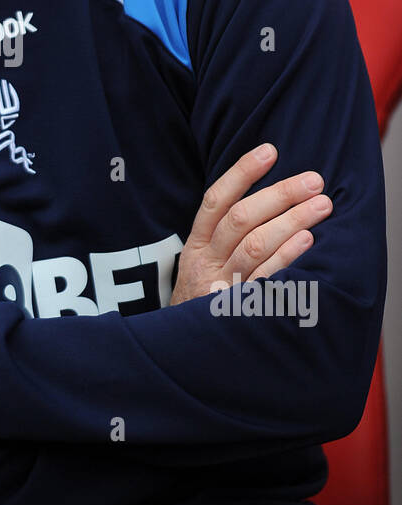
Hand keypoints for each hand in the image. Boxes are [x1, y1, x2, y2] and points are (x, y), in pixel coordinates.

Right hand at [171, 144, 332, 304]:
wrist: (183, 353)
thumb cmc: (203, 300)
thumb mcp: (202, 264)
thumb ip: (223, 235)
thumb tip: (269, 196)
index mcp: (195, 245)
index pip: (216, 200)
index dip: (241, 173)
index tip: (270, 150)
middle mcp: (205, 262)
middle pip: (241, 219)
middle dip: (280, 195)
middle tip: (313, 181)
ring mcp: (220, 287)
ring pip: (255, 246)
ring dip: (291, 221)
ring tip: (321, 205)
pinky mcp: (237, 311)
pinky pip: (265, 280)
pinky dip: (287, 258)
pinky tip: (308, 241)